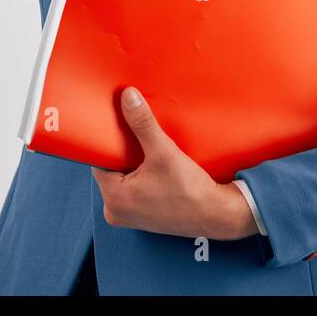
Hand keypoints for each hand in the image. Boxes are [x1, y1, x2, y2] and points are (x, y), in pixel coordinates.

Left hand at [91, 87, 259, 240]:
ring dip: (134, 165)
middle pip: (111, 170)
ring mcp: (128, 216)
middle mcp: (115, 211)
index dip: (110, 143)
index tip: (121, 128)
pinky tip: (157, 170)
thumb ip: (143, 123)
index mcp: (113, 198)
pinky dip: (142, 178)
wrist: (216, 214)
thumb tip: (128, 98)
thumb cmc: (190, 190)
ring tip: (151, 154)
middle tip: (141, 140)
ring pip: (123, 180)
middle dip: (124, 154)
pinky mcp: (141, 217)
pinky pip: (134, 190)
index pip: (100, 161)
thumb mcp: (164, 152)